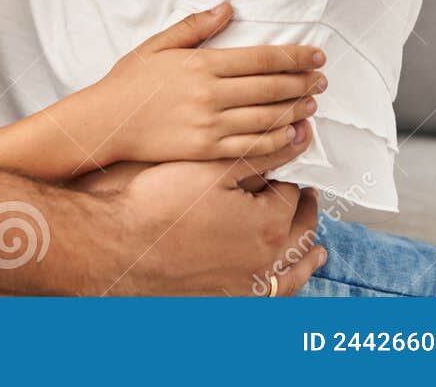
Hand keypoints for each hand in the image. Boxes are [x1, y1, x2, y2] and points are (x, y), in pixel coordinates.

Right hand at [77, 2, 325, 164]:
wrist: (106, 122)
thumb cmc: (129, 82)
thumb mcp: (158, 45)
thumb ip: (195, 26)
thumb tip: (228, 7)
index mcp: (201, 64)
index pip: (262, 58)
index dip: (295, 56)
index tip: (316, 55)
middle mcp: (210, 95)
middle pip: (271, 88)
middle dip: (303, 82)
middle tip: (323, 79)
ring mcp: (210, 125)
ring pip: (267, 117)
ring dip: (296, 109)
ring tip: (312, 102)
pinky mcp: (206, 151)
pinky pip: (252, 147)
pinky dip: (278, 141)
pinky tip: (292, 134)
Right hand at [100, 126, 324, 295]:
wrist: (118, 247)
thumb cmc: (158, 205)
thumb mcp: (211, 165)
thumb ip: (260, 151)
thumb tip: (298, 135)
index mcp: (268, 224)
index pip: (290, 192)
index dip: (288, 173)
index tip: (288, 164)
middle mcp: (264, 261)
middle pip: (298, 233)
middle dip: (305, 212)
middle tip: (308, 197)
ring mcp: (245, 286)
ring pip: (290, 274)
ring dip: (306, 260)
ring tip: (317, 251)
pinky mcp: (225, 301)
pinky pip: (268, 298)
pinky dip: (284, 288)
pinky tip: (280, 284)